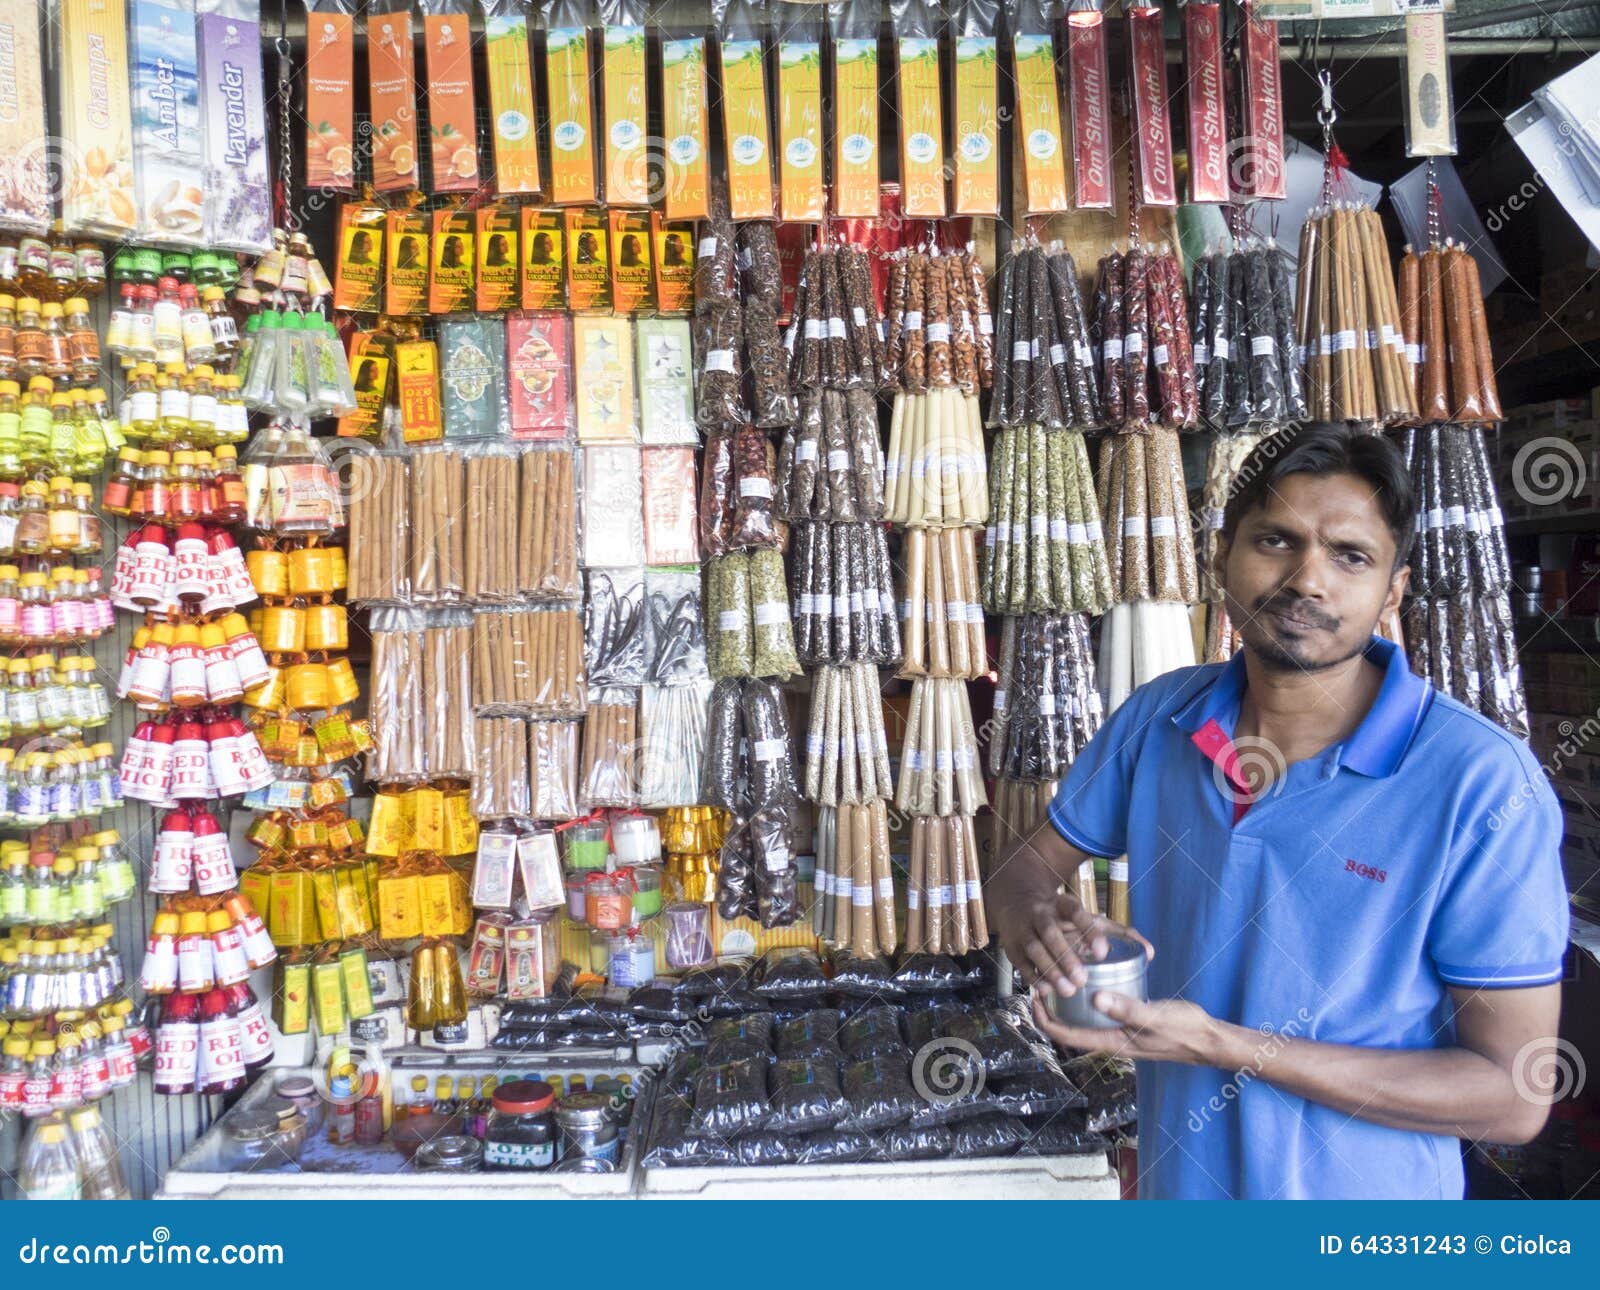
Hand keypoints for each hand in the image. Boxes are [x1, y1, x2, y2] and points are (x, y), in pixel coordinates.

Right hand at [992, 887, 1153, 996]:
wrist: (1017, 904)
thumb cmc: (1063, 917)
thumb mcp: (1089, 918)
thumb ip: (1120, 934)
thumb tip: (1149, 953)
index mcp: (1062, 903)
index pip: (1075, 911)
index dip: (1088, 930)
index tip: (1102, 951)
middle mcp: (1041, 913)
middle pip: (1050, 931)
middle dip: (1065, 955)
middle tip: (1082, 979)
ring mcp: (1023, 929)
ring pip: (1033, 947)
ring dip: (1049, 969)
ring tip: (1067, 989)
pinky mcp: (1012, 947)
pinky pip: (1020, 962)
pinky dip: (1033, 976)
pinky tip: (1046, 991)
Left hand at [1031, 991, 1224, 1066]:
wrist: (1208, 1039)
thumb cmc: (1184, 1030)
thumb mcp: (1154, 1017)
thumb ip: (1127, 1009)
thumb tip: (1096, 998)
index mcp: (1111, 1042)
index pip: (1067, 1036)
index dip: (1045, 1019)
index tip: (1034, 996)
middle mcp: (1111, 1040)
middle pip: (1070, 1028)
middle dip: (1052, 1008)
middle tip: (1041, 981)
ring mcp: (1120, 1032)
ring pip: (1085, 1020)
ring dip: (1069, 1003)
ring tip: (1060, 977)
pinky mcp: (1129, 1022)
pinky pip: (1102, 1012)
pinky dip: (1090, 998)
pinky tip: (1093, 978)